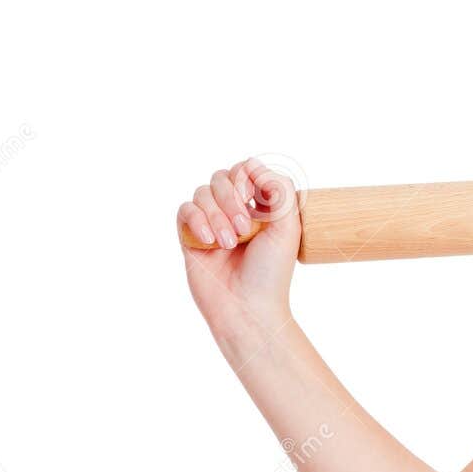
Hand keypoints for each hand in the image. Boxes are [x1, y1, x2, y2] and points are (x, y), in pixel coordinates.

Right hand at [177, 157, 301, 335]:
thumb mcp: (288, 228)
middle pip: (222, 177)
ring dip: (217, 215)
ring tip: (229, 243)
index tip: (254, 198)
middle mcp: (235, 210)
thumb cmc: (271, 271)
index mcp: (260, 206)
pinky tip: (210, 241)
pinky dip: (196, 221)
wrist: (248, 307)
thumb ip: (279, 190)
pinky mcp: (191, 236)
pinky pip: (184, 210)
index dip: (246, 177)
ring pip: (203, 193)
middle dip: (232, 200)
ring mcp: (211, 222)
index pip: (246, 170)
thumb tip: (253, 164)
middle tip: (245, 229)